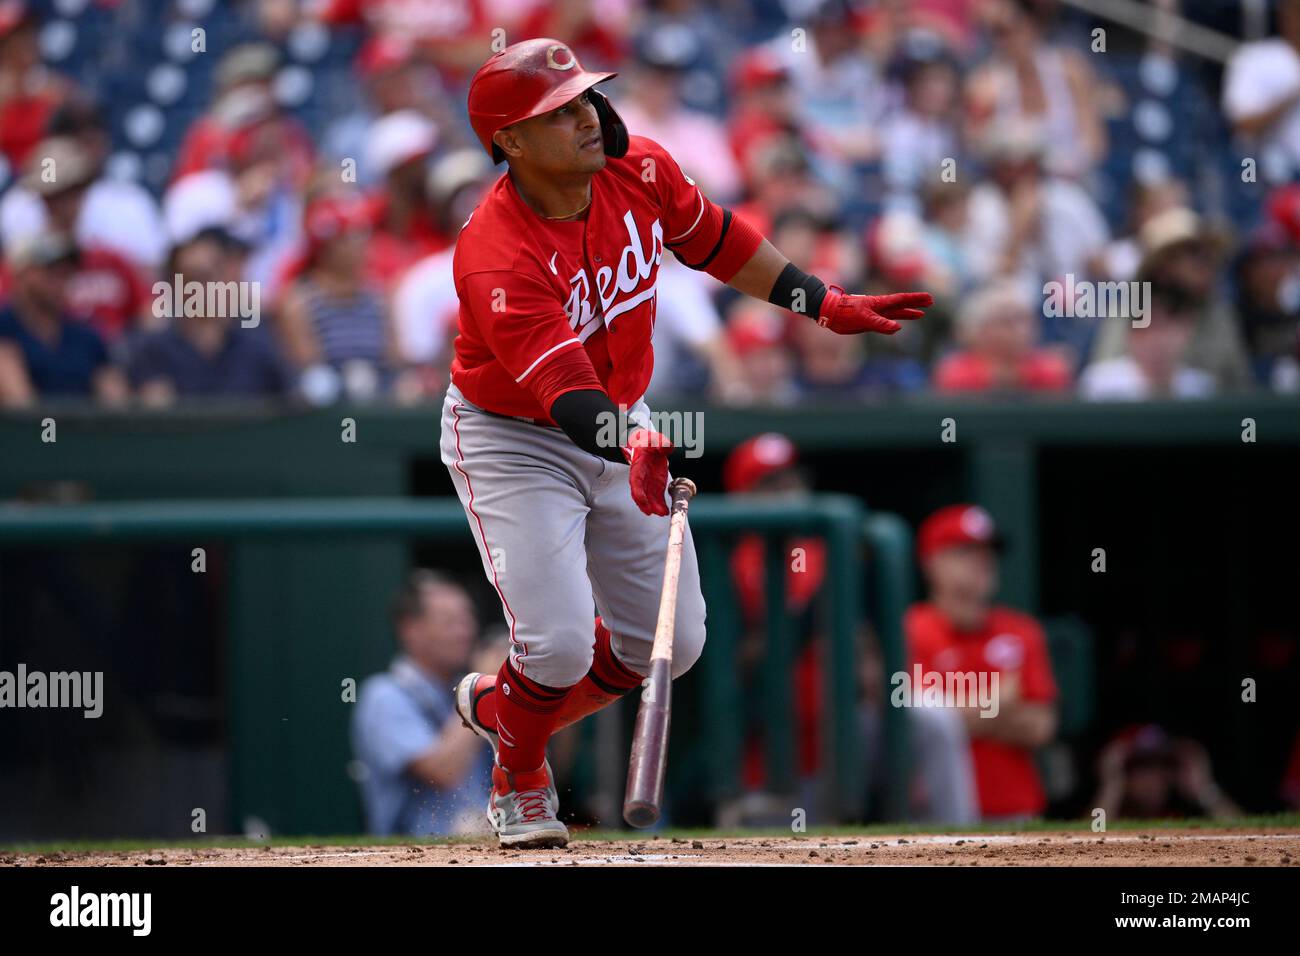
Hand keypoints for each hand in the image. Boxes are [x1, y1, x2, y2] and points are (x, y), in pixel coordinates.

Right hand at [622, 427, 672, 516]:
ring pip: (649, 498)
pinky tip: (665, 511)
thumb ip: (661, 442)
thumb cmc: (650, 442)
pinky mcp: (656, 486)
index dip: (638, 492)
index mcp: (638, 467)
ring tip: (663, 513)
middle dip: (646, 504)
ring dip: (654, 507)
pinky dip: (661, 505)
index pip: (635, 481)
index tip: (642, 500)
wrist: (650, 445)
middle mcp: (642, 477)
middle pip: (641, 494)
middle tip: (653, 512)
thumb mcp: (655, 439)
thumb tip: (664, 446)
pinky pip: (657, 498)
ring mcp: (648, 483)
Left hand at [817, 288, 931, 334]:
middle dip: (916, 304)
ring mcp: (874, 314)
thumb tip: (897, 328)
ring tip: (920, 314)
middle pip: (902, 305)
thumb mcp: (864, 318)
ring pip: (895, 314)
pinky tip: (897, 326)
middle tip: (930, 302)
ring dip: (907, 313)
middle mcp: (880, 308)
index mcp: (880, 303)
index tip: (929, 297)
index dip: (915, 299)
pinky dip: (893, 324)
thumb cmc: (845, 312)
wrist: (830, 313)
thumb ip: (880, 324)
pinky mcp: (868, 322)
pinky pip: (884, 323)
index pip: (902, 300)